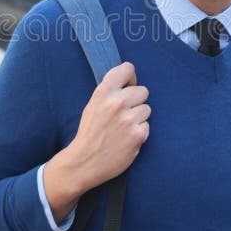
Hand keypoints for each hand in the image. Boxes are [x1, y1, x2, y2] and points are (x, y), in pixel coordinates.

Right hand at [44, 62, 149, 220]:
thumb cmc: (89, 133)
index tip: (127, 87)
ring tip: (123, 128)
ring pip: (147, 109)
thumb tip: (130, 82)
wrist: (83, 162)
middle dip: (136, 101)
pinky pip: (147, 126)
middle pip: (143, 90)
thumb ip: (109, 92)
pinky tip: (126, 139)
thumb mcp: (93, 105)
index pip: (127, 69)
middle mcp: (116, 103)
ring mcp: (128, 119)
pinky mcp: (137, 135)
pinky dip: (139, 133)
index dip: (130, 78)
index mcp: (103, 92)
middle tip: (123, 114)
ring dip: (138, 118)